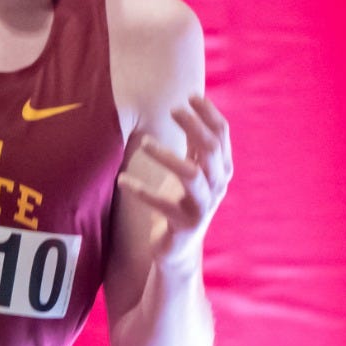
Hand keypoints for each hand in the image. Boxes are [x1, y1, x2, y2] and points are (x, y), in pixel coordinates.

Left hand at [118, 93, 232, 263]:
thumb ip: (195, 145)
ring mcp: (203, 206)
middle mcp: (217, 186)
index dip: (209, 114)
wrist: (179, 249)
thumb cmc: (183, 201)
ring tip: (143, 143)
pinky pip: (164, 205)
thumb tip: (191, 107)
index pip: (222, 135)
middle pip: (210, 150)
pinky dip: (142, 192)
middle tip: (172, 110)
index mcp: (221, 169)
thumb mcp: (192, 170)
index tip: (191, 96)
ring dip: (166, 156)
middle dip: (193, 126)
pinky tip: (123, 180)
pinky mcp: (185, 224)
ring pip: (191, 175)